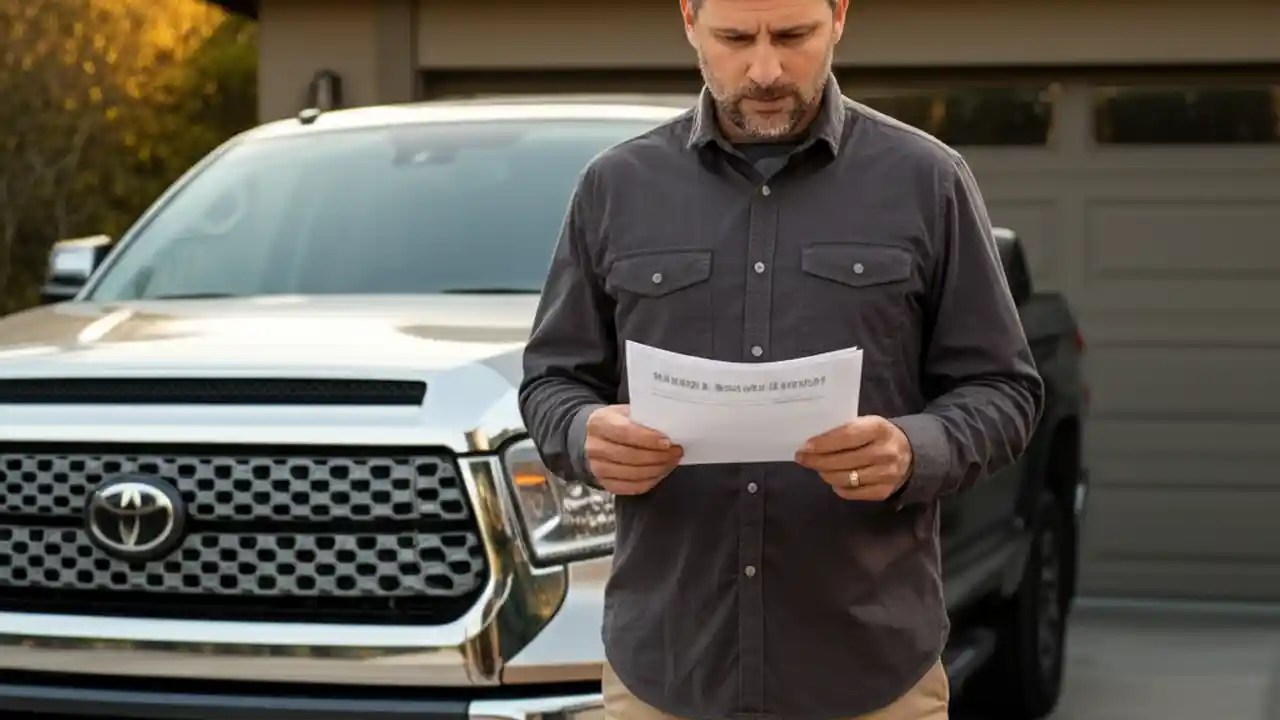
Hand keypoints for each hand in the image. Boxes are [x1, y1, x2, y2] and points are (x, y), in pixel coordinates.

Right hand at [584, 405, 682, 494]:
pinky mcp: (605, 483)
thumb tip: (670, 428)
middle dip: (658, 456)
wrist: (595, 438)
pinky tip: (660, 472)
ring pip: (633, 474)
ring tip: (671, 461)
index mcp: (599, 423)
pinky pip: (632, 487)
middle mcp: (595, 446)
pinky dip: (650, 481)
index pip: (625, 432)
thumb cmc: (616, 423)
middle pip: (630, 456)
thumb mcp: (626, 412)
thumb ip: (644, 418)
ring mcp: (598, 468)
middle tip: (676, 452)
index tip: (667, 442)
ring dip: (657, 469)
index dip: (648, 439)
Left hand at [794, 416, 912, 500]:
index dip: (823, 443)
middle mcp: (884, 452)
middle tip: (802, 458)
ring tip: (819, 468)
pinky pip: (852, 493)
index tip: (805, 447)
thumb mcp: (869, 424)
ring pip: (844, 478)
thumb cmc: (880, 436)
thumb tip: (813, 442)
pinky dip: (838, 487)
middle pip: (842, 460)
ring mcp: (886, 474)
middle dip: (817, 461)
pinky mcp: (884, 492)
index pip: (846, 436)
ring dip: (826, 474)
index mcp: (879, 429)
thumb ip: (847, 430)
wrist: (911, 455)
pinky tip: (834, 479)